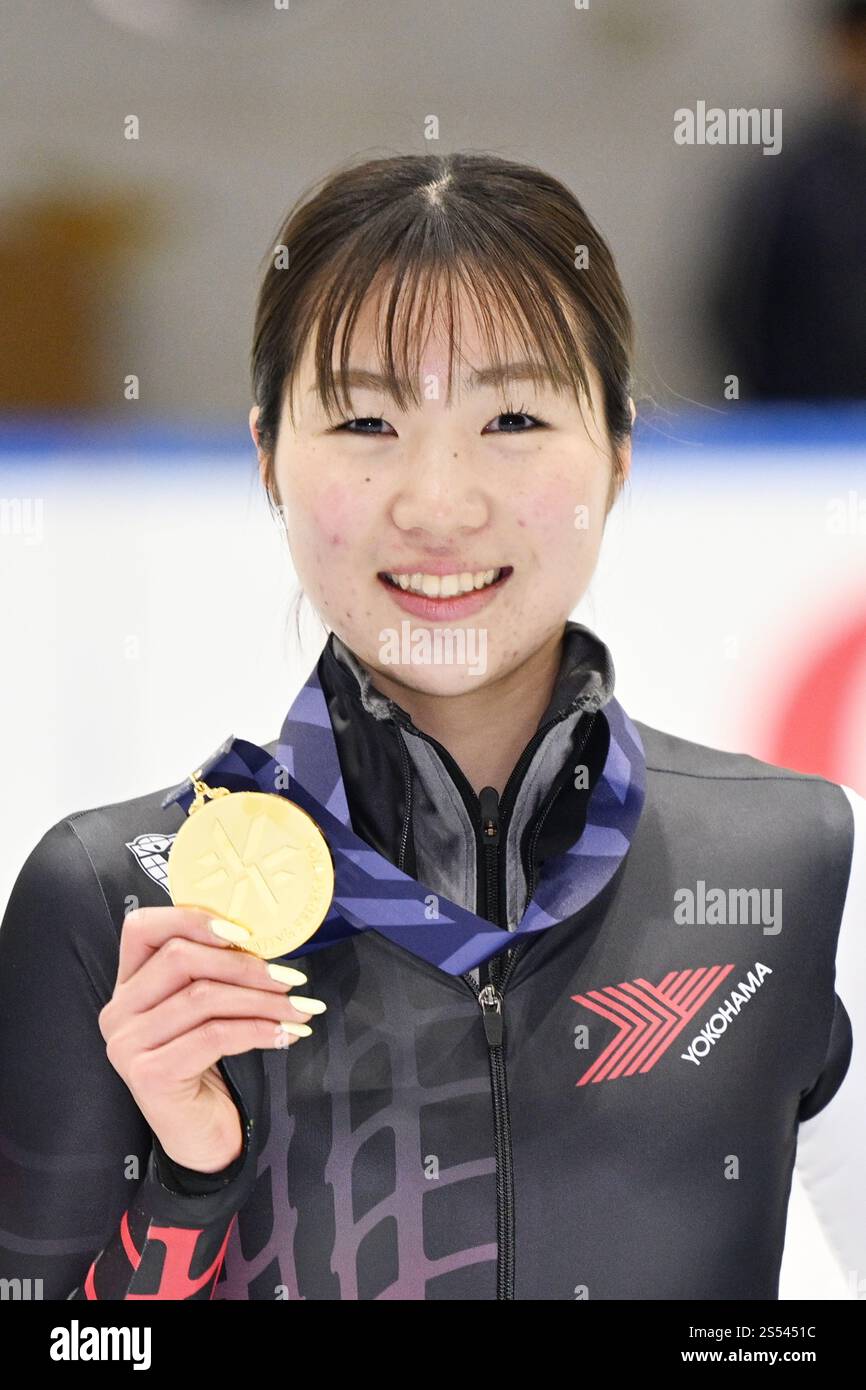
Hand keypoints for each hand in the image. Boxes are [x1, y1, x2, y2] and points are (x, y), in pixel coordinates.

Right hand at [99, 906, 322, 1172]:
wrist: (200, 1135)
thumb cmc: (206, 1065)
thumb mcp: (204, 1011)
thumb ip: (213, 973)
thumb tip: (263, 940)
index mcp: (128, 984)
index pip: (142, 927)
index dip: (191, 918)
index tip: (245, 932)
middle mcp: (118, 1011)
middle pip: (180, 958)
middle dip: (246, 965)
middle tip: (292, 978)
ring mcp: (127, 1044)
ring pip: (203, 996)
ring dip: (263, 1000)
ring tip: (301, 1009)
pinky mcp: (149, 1074)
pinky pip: (214, 1036)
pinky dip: (258, 1030)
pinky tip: (286, 1035)